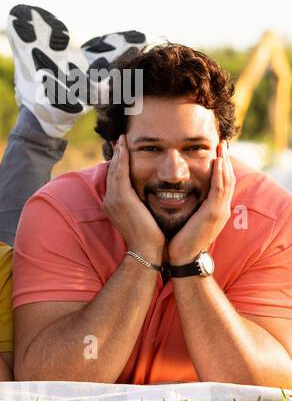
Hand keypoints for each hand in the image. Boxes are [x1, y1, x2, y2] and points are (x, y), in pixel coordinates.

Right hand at [102, 135, 164, 262]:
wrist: (146, 250)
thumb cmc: (150, 237)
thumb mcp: (142, 217)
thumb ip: (140, 205)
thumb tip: (147, 198)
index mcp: (114, 204)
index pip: (115, 179)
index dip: (118, 164)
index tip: (122, 151)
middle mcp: (110, 200)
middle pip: (112, 172)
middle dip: (116, 155)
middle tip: (119, 140)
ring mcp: (114, 199)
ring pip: (115, 169)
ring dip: (118, 153)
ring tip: (122, 140)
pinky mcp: (121, 198)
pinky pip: (120, 172)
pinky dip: (122, 159)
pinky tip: (125, 148)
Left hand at [167, 140, 233, 265]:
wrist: (183, 258)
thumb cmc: (180, 240)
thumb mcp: (187, 219)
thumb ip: (187, 206)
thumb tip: (174, 195)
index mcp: (214, 209)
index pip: (220, 183)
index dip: (219, 167)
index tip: (216, 152)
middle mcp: (220, 208)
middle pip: (227, 178)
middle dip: (225, 160)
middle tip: (222, 143)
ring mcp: (219, 210)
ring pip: (226, 181)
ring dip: (225, 162)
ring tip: (222, 147)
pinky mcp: (213, 213)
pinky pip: (220, 189)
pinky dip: (220, 174)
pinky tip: (218, 162)